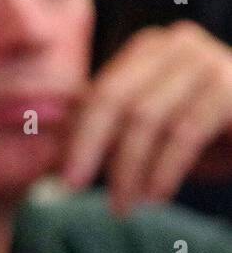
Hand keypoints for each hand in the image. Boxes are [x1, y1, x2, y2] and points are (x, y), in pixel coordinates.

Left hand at [62, 21, 231, 214]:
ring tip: (124, 207)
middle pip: (117, 101)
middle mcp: (178, 45)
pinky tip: (155, 198)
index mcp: (148, 50)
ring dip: (129, 171)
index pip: (99, 94)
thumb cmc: (202, 137)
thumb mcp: (146, 132)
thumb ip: (101, 129)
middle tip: (73, 191)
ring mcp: (209, 61)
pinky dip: (163, 171)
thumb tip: (43, 141)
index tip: (64, 182)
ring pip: (148, 119)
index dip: (76, 138)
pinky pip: (185, 133)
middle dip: (90, 150)